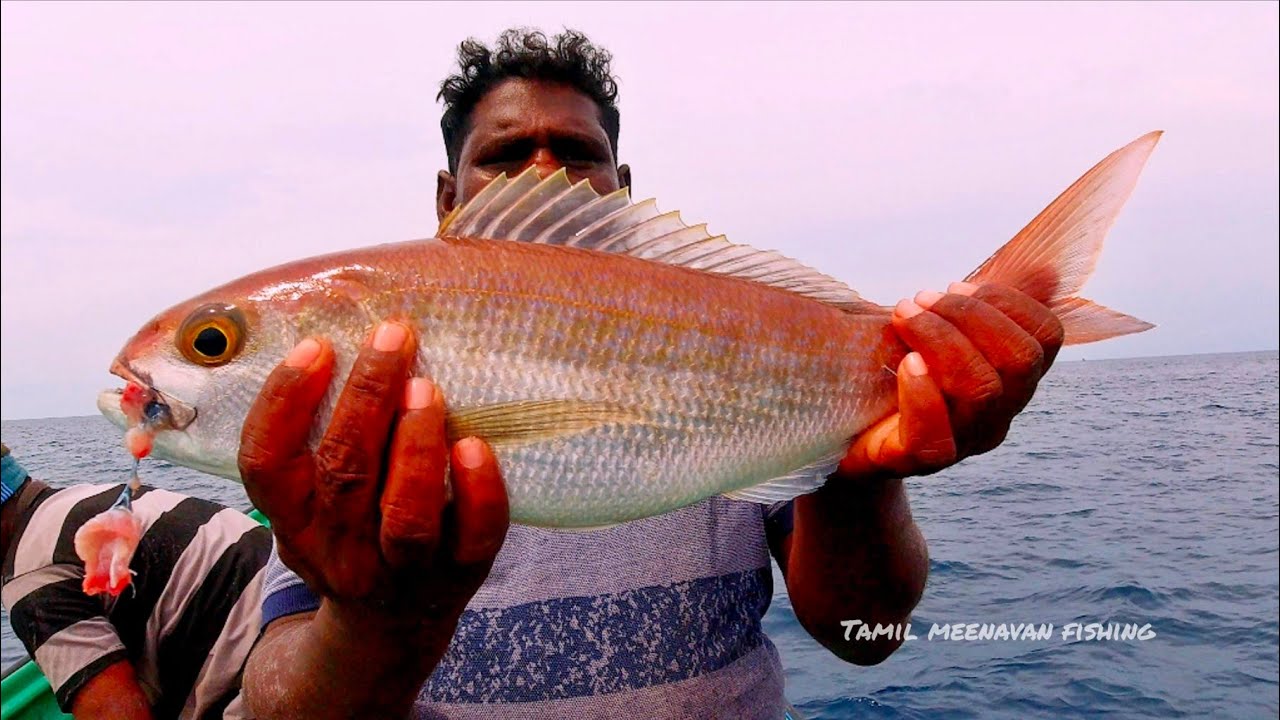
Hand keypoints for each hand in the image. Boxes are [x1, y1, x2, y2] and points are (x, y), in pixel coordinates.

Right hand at [237, 321, 509, 625]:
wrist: (386, 631)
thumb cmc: (350, 534)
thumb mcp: (307, 504)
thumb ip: (311, 442)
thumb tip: (331, 343)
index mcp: (295, 522)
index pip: (267, 464)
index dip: (285, 403)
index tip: (317, 346)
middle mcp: (342, 550)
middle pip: (345, 473)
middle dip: (366, 398)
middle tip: (391, 337)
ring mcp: (404, 569)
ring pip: (406, 513)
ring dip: (415, 444)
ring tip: (427, 386)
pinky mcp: (461, 575)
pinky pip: (474, 536)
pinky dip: (478, 491)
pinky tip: (477, 444)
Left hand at [836, 282, 1063, 482]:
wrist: (847, 438)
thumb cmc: (895, 378)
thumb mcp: (940, 337)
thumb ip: (986, 309)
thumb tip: (1044, 272)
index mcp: (1011, 381)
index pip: (1046, 337)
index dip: (1009, 301)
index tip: (956, 286)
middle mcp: (996, 415)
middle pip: (1020, 361)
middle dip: (970, 315)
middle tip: (921, 299)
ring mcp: (963, 443)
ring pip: (982, 391)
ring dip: (942, 339)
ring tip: (902, 316)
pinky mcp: (919, 462)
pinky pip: (937, 439)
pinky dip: (923, 394)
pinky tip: (906, 363)